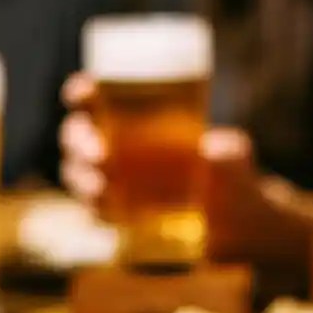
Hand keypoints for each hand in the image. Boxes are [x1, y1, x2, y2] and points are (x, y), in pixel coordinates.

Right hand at [56, 72, 311, 274]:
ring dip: (81, 179)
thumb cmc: (231, 171)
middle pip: (75, 135)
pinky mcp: (117, 214)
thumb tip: (210, 150)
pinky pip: (93, 210)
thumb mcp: (235, 154)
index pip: (92, 98)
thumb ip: (230, 151)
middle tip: (99, 154)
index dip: (79, 92)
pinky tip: (104, 211)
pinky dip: (94, 209)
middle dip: (78, 142)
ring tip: (102, 189)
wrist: (237, 219)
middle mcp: (113, 144)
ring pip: (77, 173)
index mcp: (131, 115)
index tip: (84, 93)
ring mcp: (111, 180)